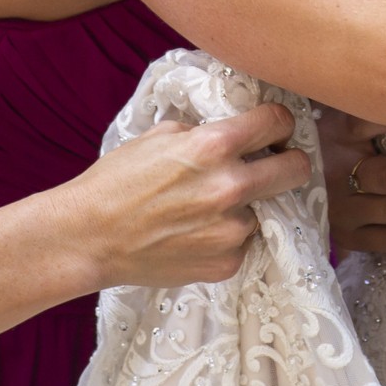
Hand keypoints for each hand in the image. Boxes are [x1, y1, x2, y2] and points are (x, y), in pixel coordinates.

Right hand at [60, 101, 311, 288]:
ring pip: (265, 210)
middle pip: (296, 169)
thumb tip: (235, 133)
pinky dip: (228, 237)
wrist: (89, 237)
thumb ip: (204, 132)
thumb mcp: (159, 136)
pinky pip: (244, 242)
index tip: (276, 128)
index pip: (277, 123)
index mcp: (214, 146)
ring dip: (247, 206)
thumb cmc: (117, 181)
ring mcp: (232, 230)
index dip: (279, 123)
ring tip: (208, 210)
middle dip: (289, 162)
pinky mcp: (226, 263)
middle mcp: (231, 187)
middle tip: (273, 164)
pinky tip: (197, 234)